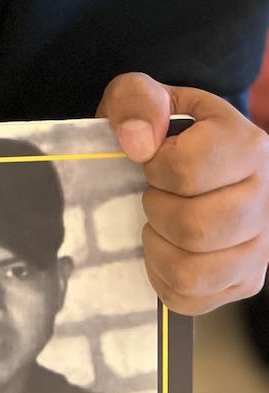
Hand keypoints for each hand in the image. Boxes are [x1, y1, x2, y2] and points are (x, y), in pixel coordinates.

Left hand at [99, 73, 268, 314]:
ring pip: (191, 270)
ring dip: (157, 245)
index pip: (186, 170)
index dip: (153, 165)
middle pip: (193, 227)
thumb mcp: (141, 95)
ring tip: (161, 219)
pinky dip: (162, 276)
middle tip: (154, 191)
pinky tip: (166, 247)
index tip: (151, 157)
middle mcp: (266, 197)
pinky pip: (189, 297)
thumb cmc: (159, 129)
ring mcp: (261, 246)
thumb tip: (137, 143)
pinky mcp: (245, 280)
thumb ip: (136, 100)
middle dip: (156, 208)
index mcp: (248, 144)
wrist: (180, 158)